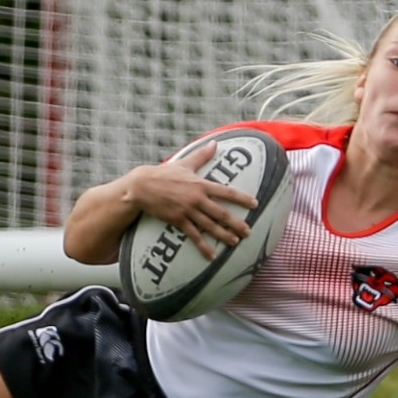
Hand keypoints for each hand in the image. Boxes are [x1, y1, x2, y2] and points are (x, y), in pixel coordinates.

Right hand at [123, 142, 257, 259]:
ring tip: (235, 242)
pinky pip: (194, 236)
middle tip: (248, 231)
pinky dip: (203, 246)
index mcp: (201, 184)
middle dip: (236, 223)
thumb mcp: (185, 163)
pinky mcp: (178, 221)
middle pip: (221, 213)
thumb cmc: (164, 173)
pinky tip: (212, 255)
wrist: (142, 187)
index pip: (226, 191)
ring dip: (224, 235)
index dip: (242, 198)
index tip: (255, 204)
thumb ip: (202, 155)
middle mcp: (197, 199)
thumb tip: (215, 142)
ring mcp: (187, 211)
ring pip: (210, 226)